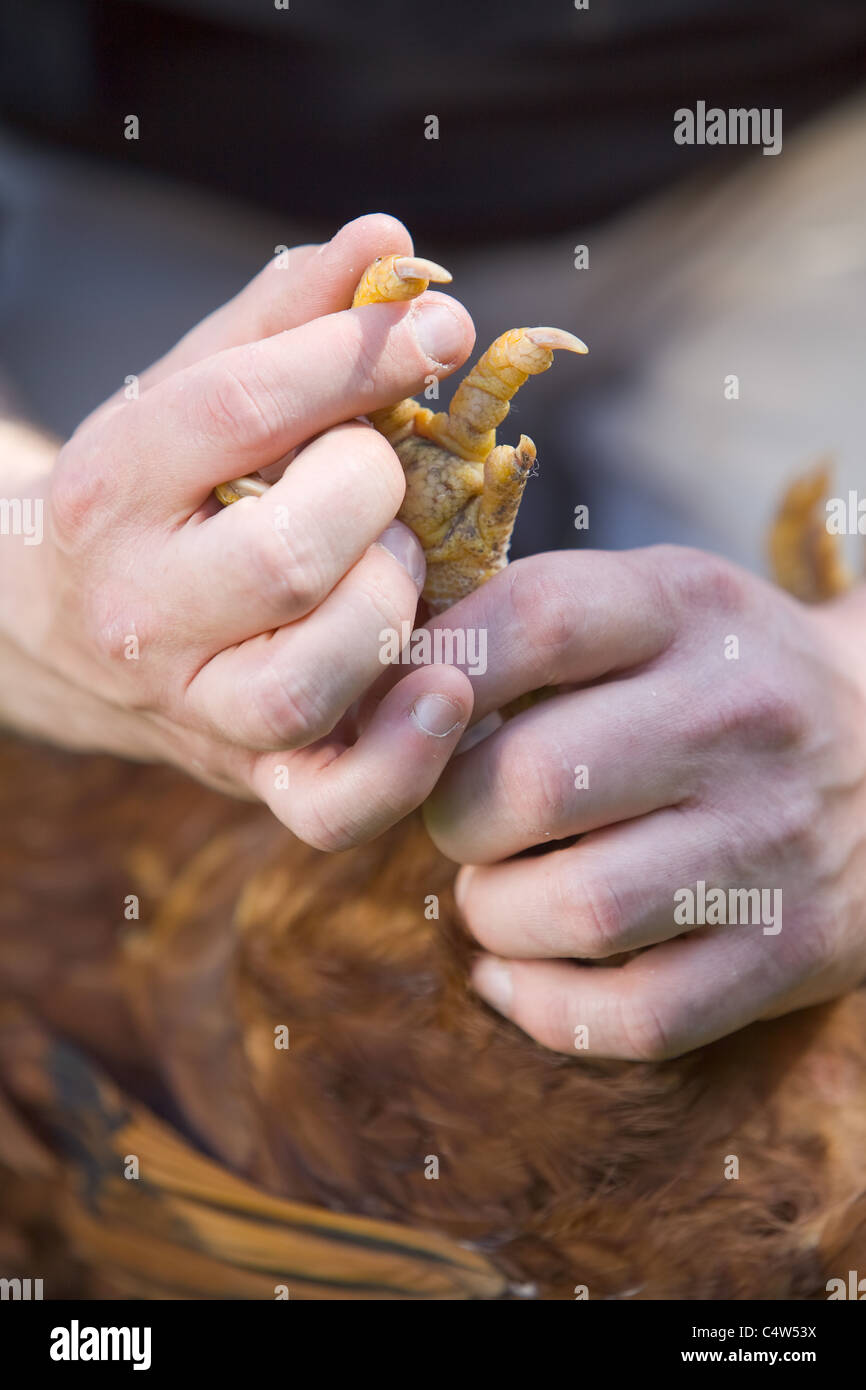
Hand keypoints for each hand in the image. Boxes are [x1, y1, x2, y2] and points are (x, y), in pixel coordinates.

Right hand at [0, 214, 475, 847]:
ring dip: (388, 612)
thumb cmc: (162, 494)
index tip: (442, 326)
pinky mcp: (254, 777)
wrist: (69, 623)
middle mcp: (142, 610)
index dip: (358, 356)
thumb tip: (390, 240)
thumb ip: (285, 320)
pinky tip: (447, 687)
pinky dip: (404, 761)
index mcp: (116, 490)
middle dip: (370, 497)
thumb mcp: (194, 394)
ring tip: (399, 565)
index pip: (240, 410)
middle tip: (384, 476)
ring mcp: (196, 707)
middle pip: (282, 559)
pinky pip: (333, 806)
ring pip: (305, 686)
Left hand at [423, 547, 865, 1057]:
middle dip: (450, 817)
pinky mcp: (791, 952)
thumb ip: (526, 624)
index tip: (398, 714)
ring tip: (496, 890)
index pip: (536, 621)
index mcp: (693, 612)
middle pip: (531, 785)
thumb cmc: (719, 676)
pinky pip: (632, 1018)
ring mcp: (774, 844)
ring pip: (575, 911)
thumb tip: (369, 696)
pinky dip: (541, 1006)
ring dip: (492, 914)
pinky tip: (514, 969)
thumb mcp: (651, 605)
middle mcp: (743, 720)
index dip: (431, 673)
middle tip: (458, 819)